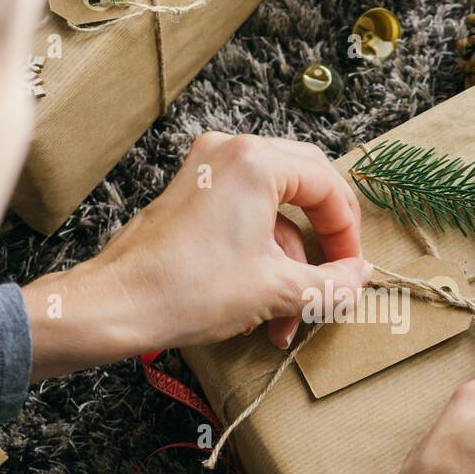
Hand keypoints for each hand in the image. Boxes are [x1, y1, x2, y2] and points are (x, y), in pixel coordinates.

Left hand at [23, 132, 371, 377]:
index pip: (328, 185)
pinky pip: (242, 218)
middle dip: (321, 244)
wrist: (114, 305)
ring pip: (271, 211)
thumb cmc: (187, 291)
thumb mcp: (275, 291)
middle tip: (335, 277)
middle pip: (304, 188)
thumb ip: (330, 283)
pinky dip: (259, 258)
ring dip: (287, 265)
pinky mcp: (189, 196)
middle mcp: (230, 153)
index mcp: (256, 162)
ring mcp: (205, 172)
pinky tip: (261, 307)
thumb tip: (360, 278)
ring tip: (289, 320)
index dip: (348, 234)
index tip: (352, 271)